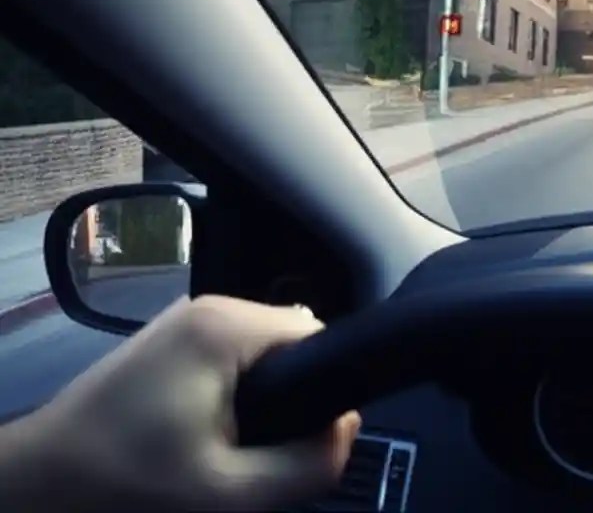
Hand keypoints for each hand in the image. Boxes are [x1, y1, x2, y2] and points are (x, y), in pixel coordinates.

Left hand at [8, 296, 359, 511]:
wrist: (38, 483)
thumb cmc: (127, 482)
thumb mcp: (231, 493)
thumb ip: (308, 464)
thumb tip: (347, 430)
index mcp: (227, 327)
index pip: (321, 336)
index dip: (325, 392)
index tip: (300, 440)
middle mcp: (209, 306)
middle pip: (294, 343)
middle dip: (292, 398)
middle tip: (258, 454)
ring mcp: (185, 319)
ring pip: (265, 351)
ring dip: (263, 397)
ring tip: (230, 447)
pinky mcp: (169, 338)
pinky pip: (234, 356)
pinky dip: (237, 392)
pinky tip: (208, 433)